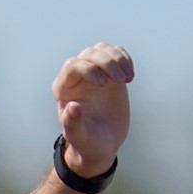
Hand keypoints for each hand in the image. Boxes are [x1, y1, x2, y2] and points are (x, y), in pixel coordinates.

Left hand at [53, 42, 133, 175]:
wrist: (103, 143)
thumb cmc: (87, 142)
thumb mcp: (80, 137)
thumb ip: (73, 124)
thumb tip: (73, 106)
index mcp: (63, 89)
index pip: (73, 65)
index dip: (89, 69)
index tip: (104, 84)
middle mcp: (76, 77)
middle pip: (89, 54)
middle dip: (107, 62)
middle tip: (121, 81)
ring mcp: (93, 72)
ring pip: (102, 50)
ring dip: (118, 58)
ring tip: (127, 79)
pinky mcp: (110, 73)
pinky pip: (116, 54)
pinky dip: (125, 59)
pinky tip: (130, 76)